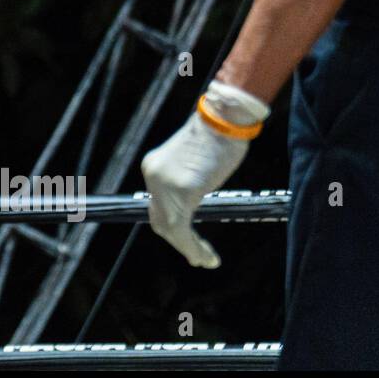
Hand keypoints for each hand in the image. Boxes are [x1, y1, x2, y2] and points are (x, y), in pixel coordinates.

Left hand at [140, 81, 267, 267]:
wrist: (225, 117)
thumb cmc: (220, 136)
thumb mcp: (196, 162)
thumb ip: (189, 181)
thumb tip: (192, 199)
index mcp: (154, 167)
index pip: (157, 205)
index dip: (171, 227)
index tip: (189, 243)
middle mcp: (153, 175)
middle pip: (159, 218)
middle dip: (178, 241)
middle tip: (198, 258)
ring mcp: (164, 183)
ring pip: (169, 226)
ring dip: (188, 248)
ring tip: (206, 260)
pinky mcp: (182, 189)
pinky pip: (181, 226)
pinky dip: (192, 247)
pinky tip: (206, 257)